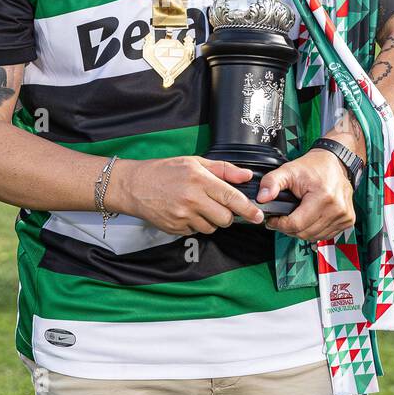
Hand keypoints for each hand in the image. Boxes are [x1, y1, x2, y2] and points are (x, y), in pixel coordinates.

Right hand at [111, 156, 261, 234]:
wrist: (134, 186)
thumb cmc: (165, 171)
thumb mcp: (194, 162)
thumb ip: (223, 170)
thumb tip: (246, 176)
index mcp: (199, 180)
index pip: (231, 197)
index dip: (248, 209)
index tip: (259, 215)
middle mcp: (192, 199)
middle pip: (225, 218)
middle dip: (227, 216)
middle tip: (220, 206)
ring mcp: (182, 216)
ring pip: (211, 228)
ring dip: (211, 221)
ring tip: (198, 207)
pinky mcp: (175, 228)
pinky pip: (196, 231)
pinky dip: (196, 224)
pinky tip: (185, 212)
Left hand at [257, 150, 354, 241]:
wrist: (335, 162)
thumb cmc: (314, 167)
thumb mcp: (288, 170)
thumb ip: (271, 182)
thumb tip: (262, 198)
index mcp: (324, 196)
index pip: (296, 224)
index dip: (280, 224)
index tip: (273, 219)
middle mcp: (337, 208)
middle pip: (304, 233)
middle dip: (289, 228)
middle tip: (282, 219)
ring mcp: (344, 216)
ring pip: (314, 236)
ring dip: (301, 231)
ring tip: (295, 217)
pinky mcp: (348, 220)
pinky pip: (325, 235)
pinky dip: (314, 230)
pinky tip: (308, 219)